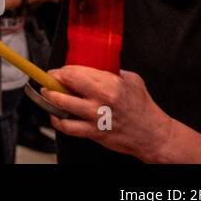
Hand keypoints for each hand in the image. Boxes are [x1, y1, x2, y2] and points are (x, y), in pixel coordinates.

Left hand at [43, 67, 174, 161]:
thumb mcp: (132, 80)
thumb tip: (94, 66)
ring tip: (47, 93)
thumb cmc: (143, 107)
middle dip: (53, 79)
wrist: (152, 135)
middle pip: (66, 83)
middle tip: (50, 79)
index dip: (63, 70)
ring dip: (50, 97)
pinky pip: (68, 127)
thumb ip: (112, 72)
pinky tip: (55, 115)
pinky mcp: (94, 133)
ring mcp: (96, 117)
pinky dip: (57, 120)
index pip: (76, 71)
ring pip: (62, 104)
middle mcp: (101, 100)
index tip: (60, 71)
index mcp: (110, 84)